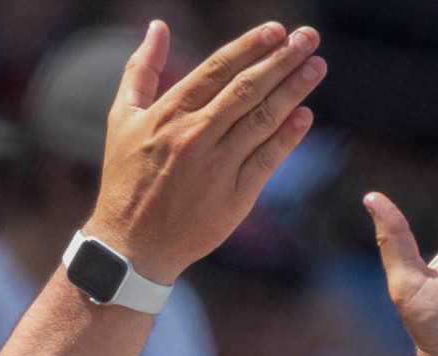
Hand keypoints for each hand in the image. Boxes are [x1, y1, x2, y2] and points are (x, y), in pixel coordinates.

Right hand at [88, 20, 325, 282]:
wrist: (130, 246)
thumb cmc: (126, 180)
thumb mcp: (121, 120)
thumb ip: (140, 70)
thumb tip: (157, 26)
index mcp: (168, 115)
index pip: (218, 70)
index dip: (250, 47)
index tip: (276, 31)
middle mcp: (194, 137)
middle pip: (247, 89)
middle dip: (282, 60)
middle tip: (308, 37)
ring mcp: (215, 168)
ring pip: (262, 120)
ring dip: (294, 90)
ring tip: (316, 67)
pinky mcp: (232, 199)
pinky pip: (267, 161)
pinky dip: (288, 138)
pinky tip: (305, 116)